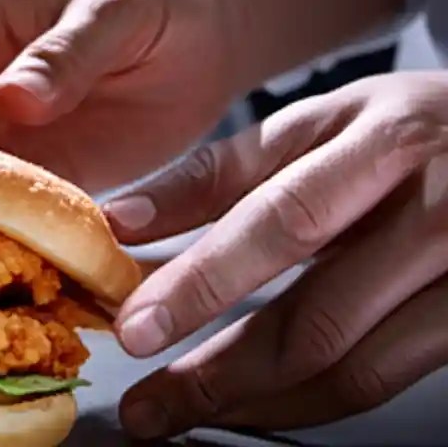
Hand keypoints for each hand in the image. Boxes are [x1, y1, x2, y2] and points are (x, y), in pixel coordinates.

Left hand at [106, 72, 447, 437]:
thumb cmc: (414, 130)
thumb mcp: (322, 123)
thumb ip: (219, 172)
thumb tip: (120, 219)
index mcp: (388, 144)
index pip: (282, 223)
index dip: (203, 282)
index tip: (135, 325)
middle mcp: (439, 214)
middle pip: (317, 318)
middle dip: (215, 373)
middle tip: (144, 404)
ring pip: (350, 369)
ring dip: (253, 402)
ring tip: (181, 411)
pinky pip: (381, 382)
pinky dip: (305, 402)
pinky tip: (252, 403)